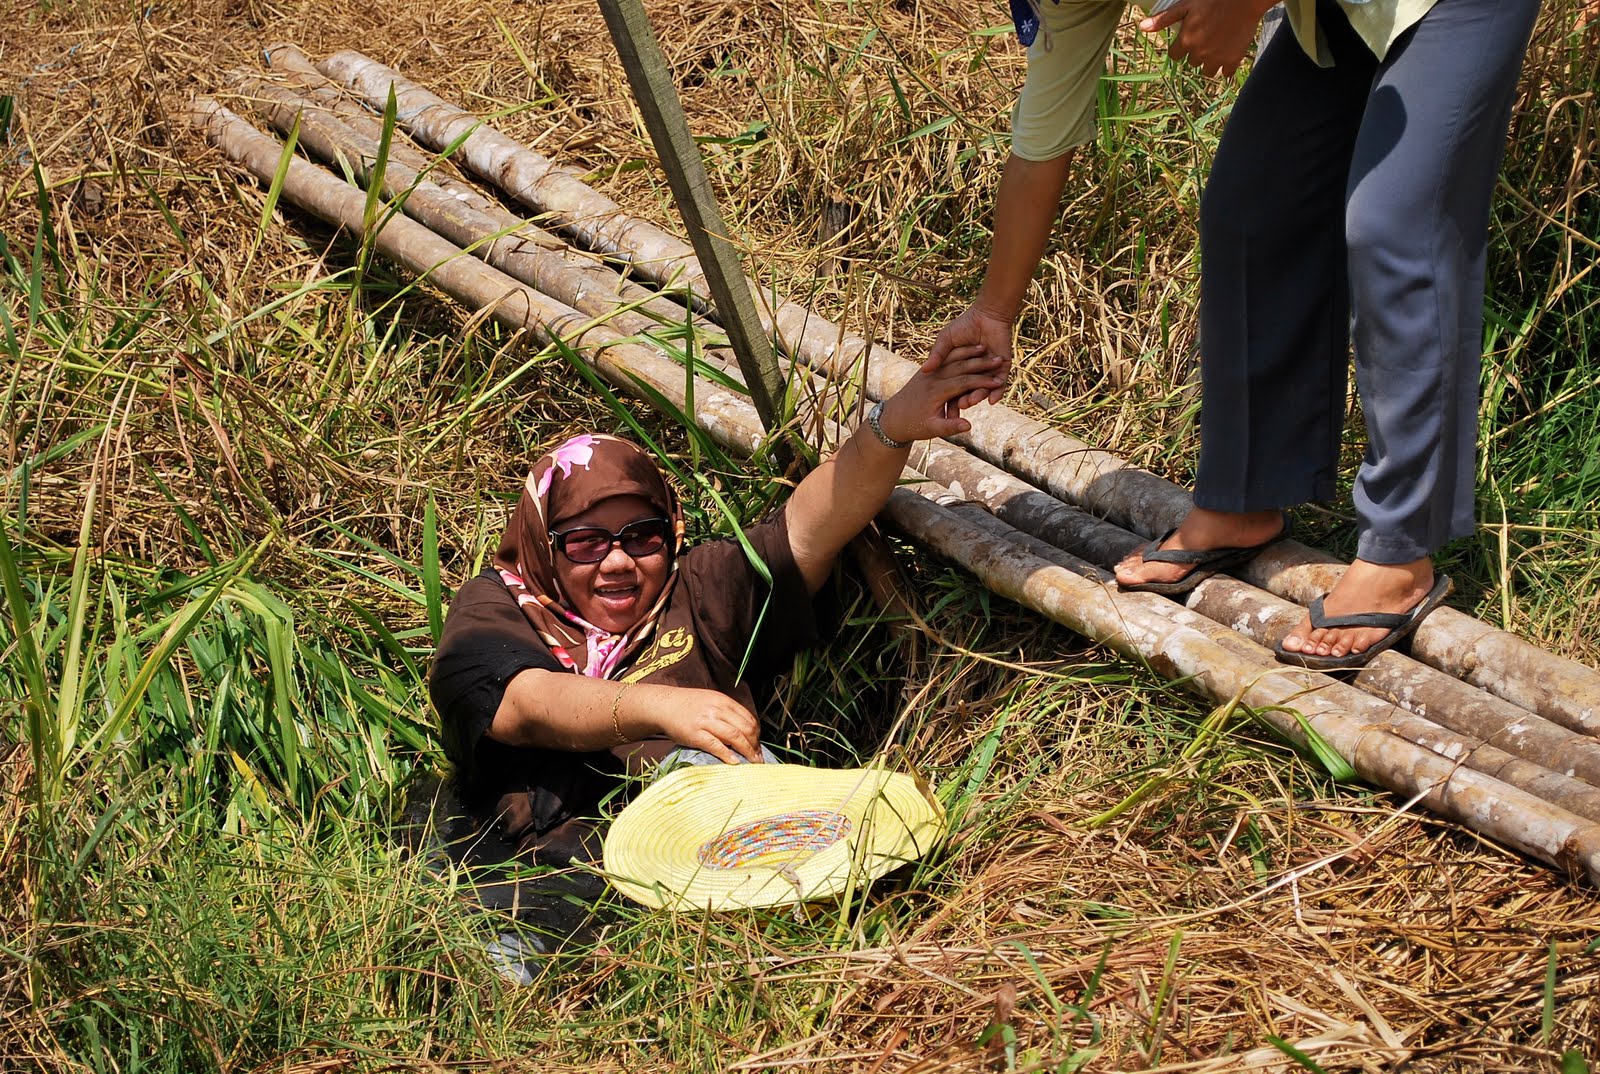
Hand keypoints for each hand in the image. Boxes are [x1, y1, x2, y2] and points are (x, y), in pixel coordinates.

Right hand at [651, 687, 763, 764]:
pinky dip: (728, 755)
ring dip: (747, 751)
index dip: (757, 734)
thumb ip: (727, 712)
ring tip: (752, 763)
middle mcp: (717, 710)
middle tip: (758, 758)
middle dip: (755, 745)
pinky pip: (716, 745)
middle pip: (745, 728)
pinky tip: (735, 763)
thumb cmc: (688, 706)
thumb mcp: (711, 701)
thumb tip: (745, 730)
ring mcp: (706, 722)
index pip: (748, 718)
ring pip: (734, 736)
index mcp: (723, 701)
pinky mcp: (695, 734)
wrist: (663, 705)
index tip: (759, 746)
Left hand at [878, 347, 1007, 443]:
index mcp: (935, 392)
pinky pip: (946, 357)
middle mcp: (932, 378)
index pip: (963, 383)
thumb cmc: (913, 426)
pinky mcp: (927, 370)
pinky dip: (960, 353)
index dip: (981, 382)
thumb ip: (950, 426)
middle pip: (961, 367)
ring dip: (972, 354)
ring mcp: (929, 372)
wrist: (893, 418)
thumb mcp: (931, 429)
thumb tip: (969, 425)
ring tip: (988, 351)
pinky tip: (973, 350)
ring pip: (954, 358)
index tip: (997, 382)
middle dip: (982, 364)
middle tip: (1000, 361)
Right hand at [922, 304, 1013, 406]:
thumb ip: (937, 355)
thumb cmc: (964, 325)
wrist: (987, 314)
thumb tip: (924, 370)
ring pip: (984, 389)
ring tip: (971, 402)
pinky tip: (992, 400)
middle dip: (963, 401)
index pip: (953, 388)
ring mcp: (990, 371)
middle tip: (956, 411)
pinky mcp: (1003, 367)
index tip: (938, 410)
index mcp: (960, 369)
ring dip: (978, 396)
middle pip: (968, 392)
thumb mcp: (945, 340)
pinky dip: (997, 392)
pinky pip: (1002, 383)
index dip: (946, 398)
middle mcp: (975, 373)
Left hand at [1139, 0, 1267, 76]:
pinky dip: (1227, 66)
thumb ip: (1164, 19)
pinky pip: (1226, 73)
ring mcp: (1216, 58)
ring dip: (1211, 62)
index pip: (1175, 55)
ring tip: (1218, 46)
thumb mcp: (1185, 5)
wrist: (1243, 0)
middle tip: (1207, 37)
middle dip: (1197, 52)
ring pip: (1208, 71)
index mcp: (1185, 41)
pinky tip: (1229, 53)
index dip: (1181, 48)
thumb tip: (1142, 27)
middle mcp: (1199, 53)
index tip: (1189, 40)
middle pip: (1192, 62)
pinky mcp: (1232, 60)